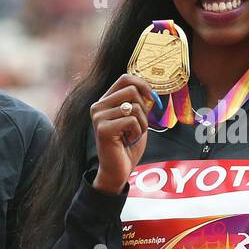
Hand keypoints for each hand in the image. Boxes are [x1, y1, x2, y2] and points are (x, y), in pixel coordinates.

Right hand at [91, 74, 155, 193]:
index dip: (142, 84)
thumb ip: (139, 102)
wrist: (117, 170)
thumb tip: (150, 90)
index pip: (125, 78)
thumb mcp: (135, 118)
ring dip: (141, 123)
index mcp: (105, 101)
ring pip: (135, 107)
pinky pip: (132, 121)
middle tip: (137, 125)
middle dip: (143, 108)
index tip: (150, 97)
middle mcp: (98, 106)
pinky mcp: (103, 128)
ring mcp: (98, 117)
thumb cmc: (127, 145)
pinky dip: (137, 132)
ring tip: (131, 135)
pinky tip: (128, 140)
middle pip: (132, 90)